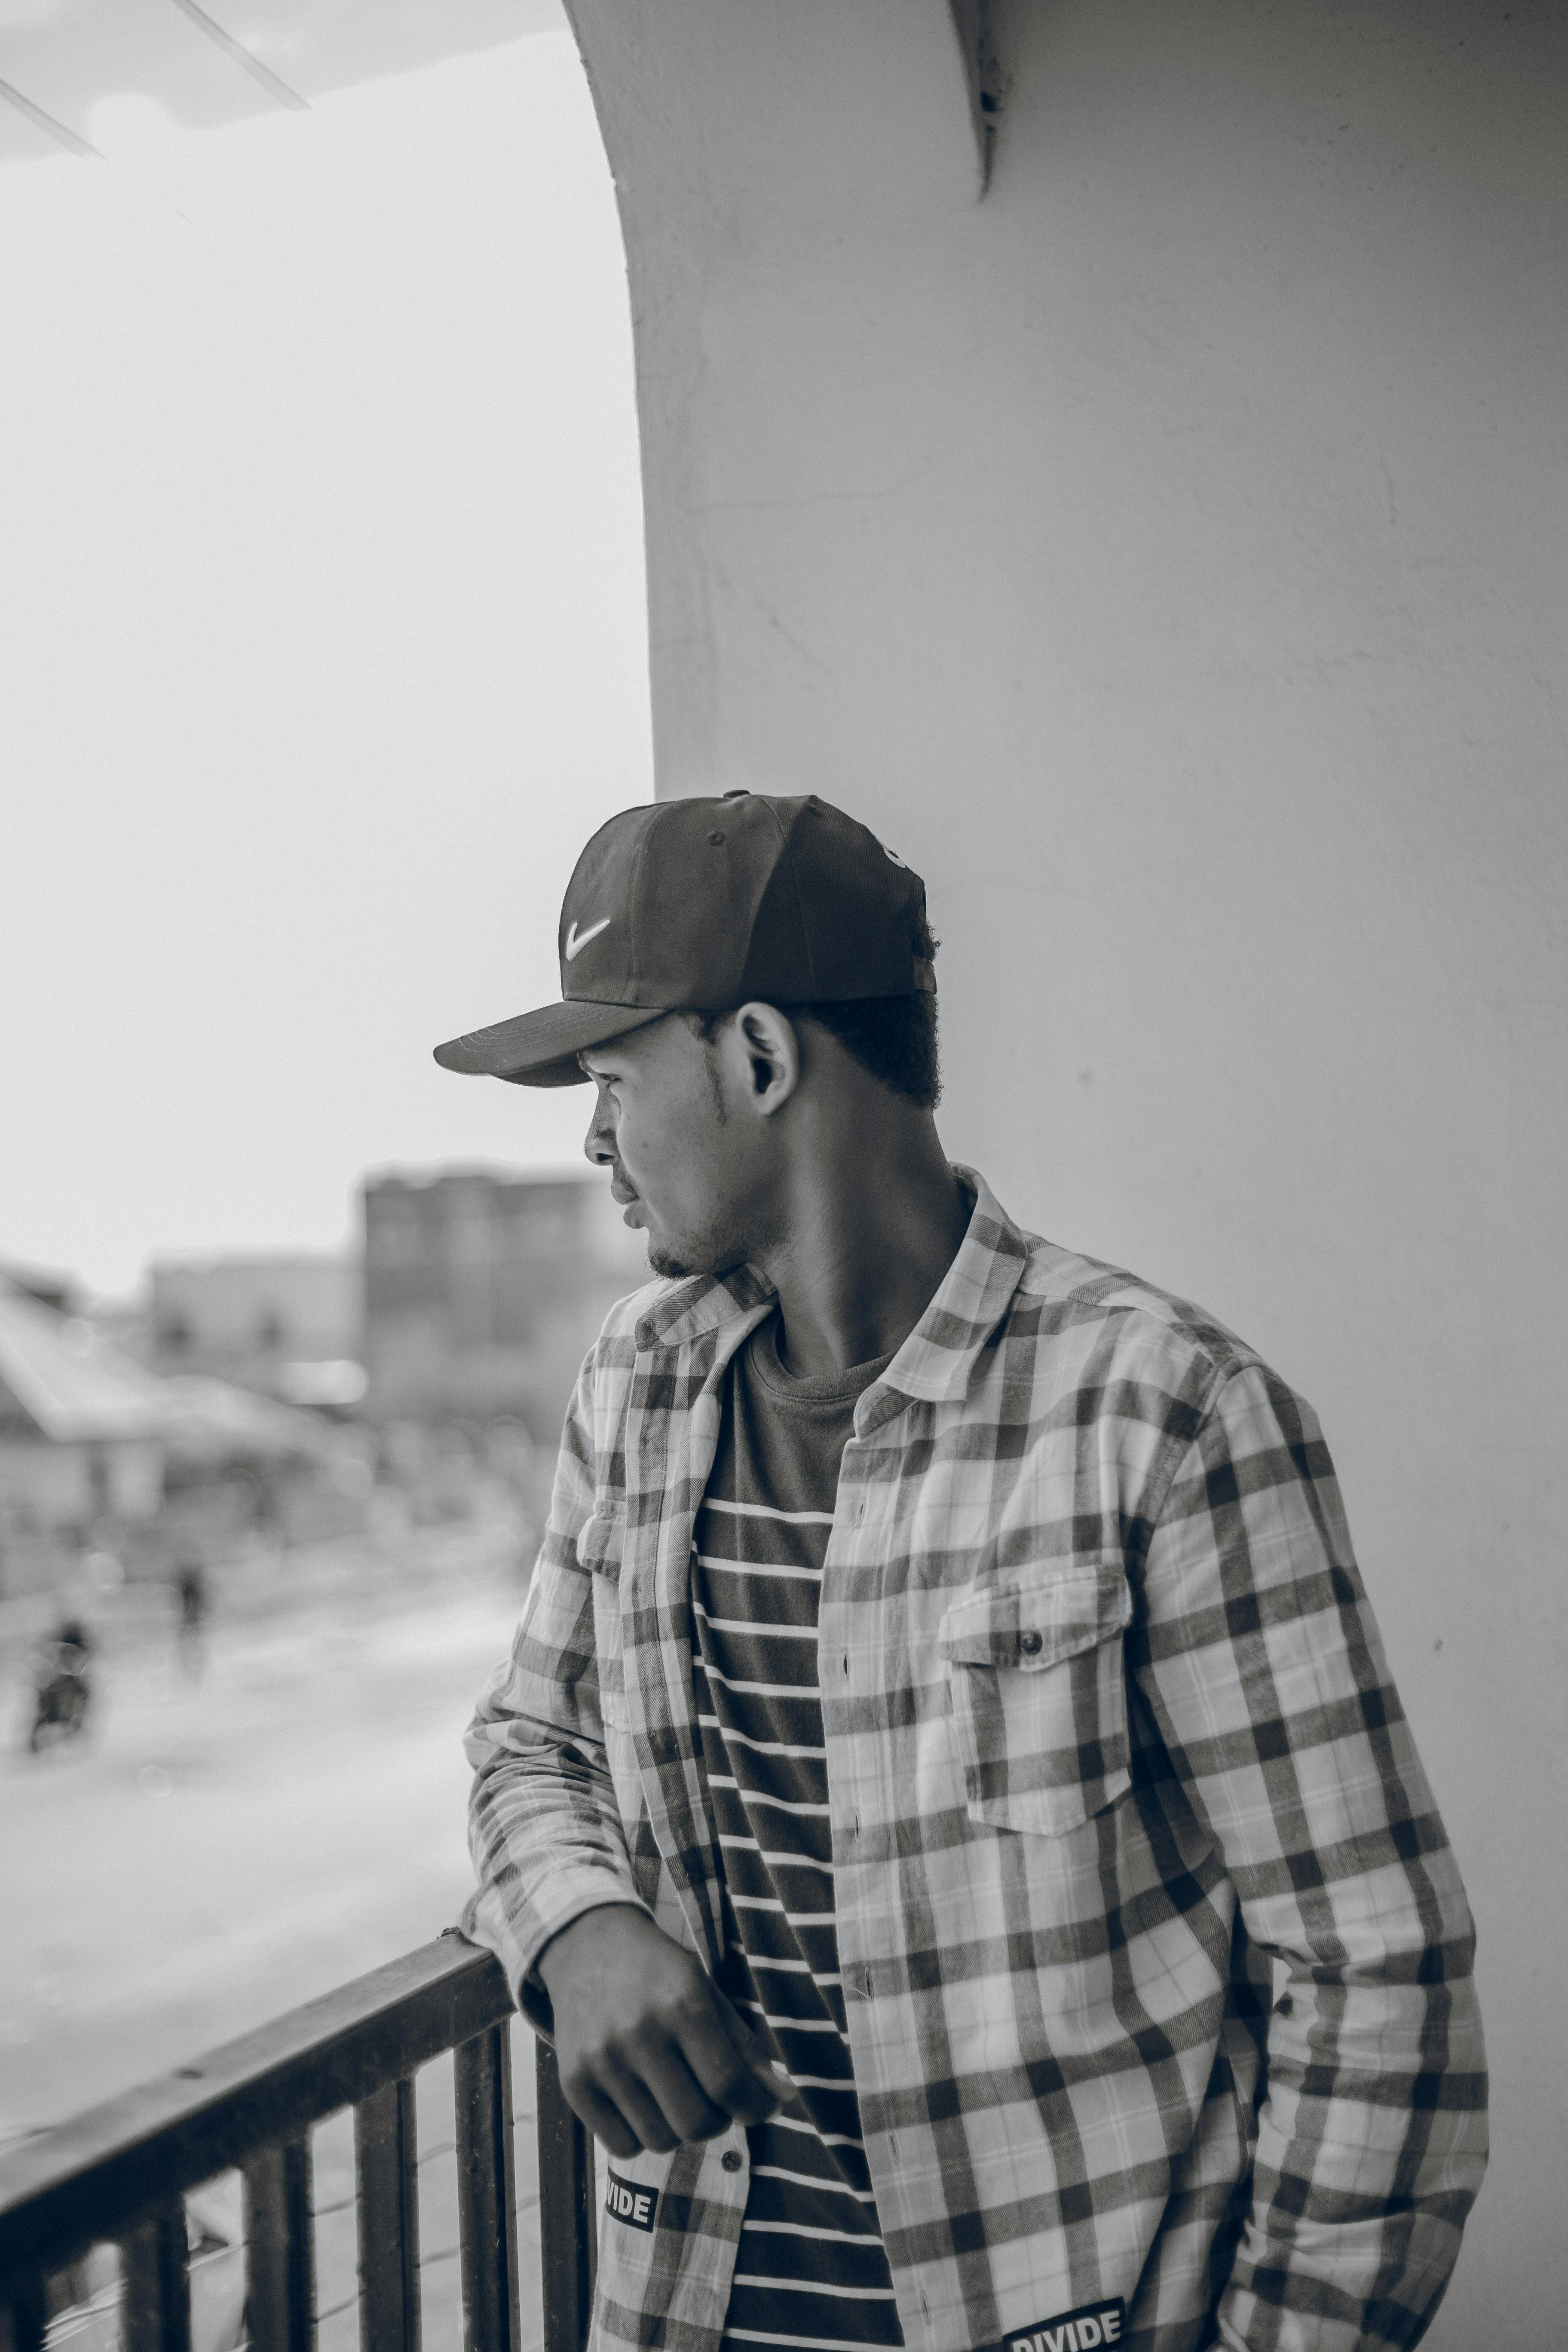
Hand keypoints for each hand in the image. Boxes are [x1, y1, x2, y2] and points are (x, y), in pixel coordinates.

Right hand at [536, 1904, 784, 2157]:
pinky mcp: (573, 2083)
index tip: (761, 2108)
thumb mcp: (707, 1992)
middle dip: (717, 2121)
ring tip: (676, 2096)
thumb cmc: (658, 1972)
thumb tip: (783, 2098)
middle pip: (695, 2123)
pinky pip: (621, 2146)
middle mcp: (639, 2033)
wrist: (586, 1946)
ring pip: (659, 2141)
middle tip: (715, 2101)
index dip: (755, 2108)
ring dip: (678, 2129)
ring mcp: (601, 2061)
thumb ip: (745, 2047)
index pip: (729, 2085)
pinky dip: (640, 2137)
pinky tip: (643, 2103)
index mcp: (682, 2004)